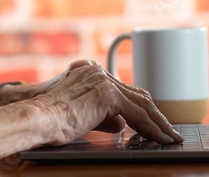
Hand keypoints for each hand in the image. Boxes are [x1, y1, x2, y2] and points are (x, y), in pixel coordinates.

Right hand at [25, 60, 184, 145]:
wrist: (38, 117)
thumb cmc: (50, 119)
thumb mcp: (81, 113)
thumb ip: (103, 114)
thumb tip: (120, 124)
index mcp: (90, 71)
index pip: (124, 90)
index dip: (141, 107)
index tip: (153, 120)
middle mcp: (98, 70)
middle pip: (137, 94)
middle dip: (155, 115)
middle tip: (170, 131)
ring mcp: (103, 80)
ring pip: (142, 104)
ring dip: (159, 123)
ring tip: (171, 137)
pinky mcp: (108, 94)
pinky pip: (138, 114)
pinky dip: (153, 128)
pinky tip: (161, 139)